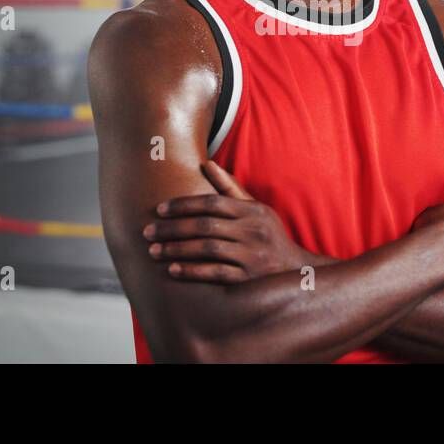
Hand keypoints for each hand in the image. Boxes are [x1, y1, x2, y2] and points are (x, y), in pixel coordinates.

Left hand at [143, 160, 313, 283]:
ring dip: (177, 249)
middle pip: (205, 225)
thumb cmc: (268, 235)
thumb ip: (230, 188)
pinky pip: (215, 273)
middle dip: (173, 228)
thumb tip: (207, 164)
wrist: (295, 270)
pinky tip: (173, 269)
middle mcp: (252, 231)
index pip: (212, 202)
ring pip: (207, 249)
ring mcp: (251, 255)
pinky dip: (193, 271)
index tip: (159, 210)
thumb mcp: (255, 209)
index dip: (183, 205)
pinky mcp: (248, 279)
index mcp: (252, 211)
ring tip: (154, 251)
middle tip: (147, 232)